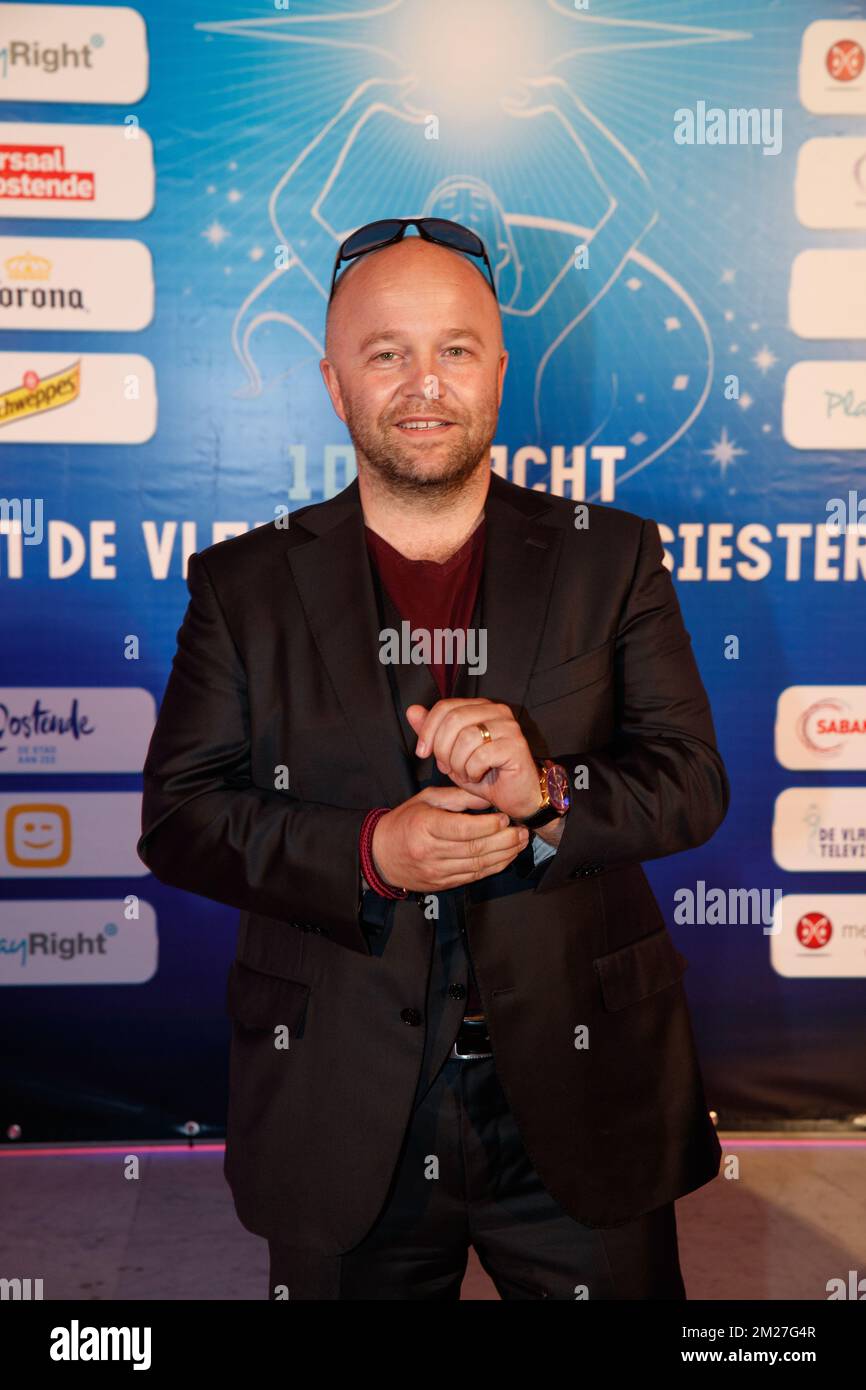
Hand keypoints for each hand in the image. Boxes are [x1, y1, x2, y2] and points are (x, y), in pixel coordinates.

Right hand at [371, 785, 529, 892]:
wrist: (379, 855)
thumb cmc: (404, 821)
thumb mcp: (426, 799)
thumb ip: (458, 796)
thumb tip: (487, 798)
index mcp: (425, 826)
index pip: (463, 829)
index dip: (488, 825)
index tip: (504, 818)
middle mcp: (431, 851)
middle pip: (475, 848)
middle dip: (504, 841)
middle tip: (521, 831)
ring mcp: (437, 871)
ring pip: (478, 865)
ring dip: (504, 855)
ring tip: (520, 843)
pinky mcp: (442, 883)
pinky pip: (473, 876)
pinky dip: (493, 867)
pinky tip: (506, 857)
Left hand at [405, 700, 543, 822]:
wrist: (516, 797)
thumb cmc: (485, 775)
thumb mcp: (450, 754)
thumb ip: (432, 732)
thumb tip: (412, 710)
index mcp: (481, 707)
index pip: (445, 707)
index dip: (427, 730)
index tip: (422, 752)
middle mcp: (497, 711)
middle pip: (453, 719)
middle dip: (442, 749)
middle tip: (447, 767)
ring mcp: (509, 727)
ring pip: (466, 738)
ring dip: (458, 763)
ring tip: (465, 773)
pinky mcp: (516, 745)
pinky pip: (481, 755)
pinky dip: (472, 770)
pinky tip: (477, 776)